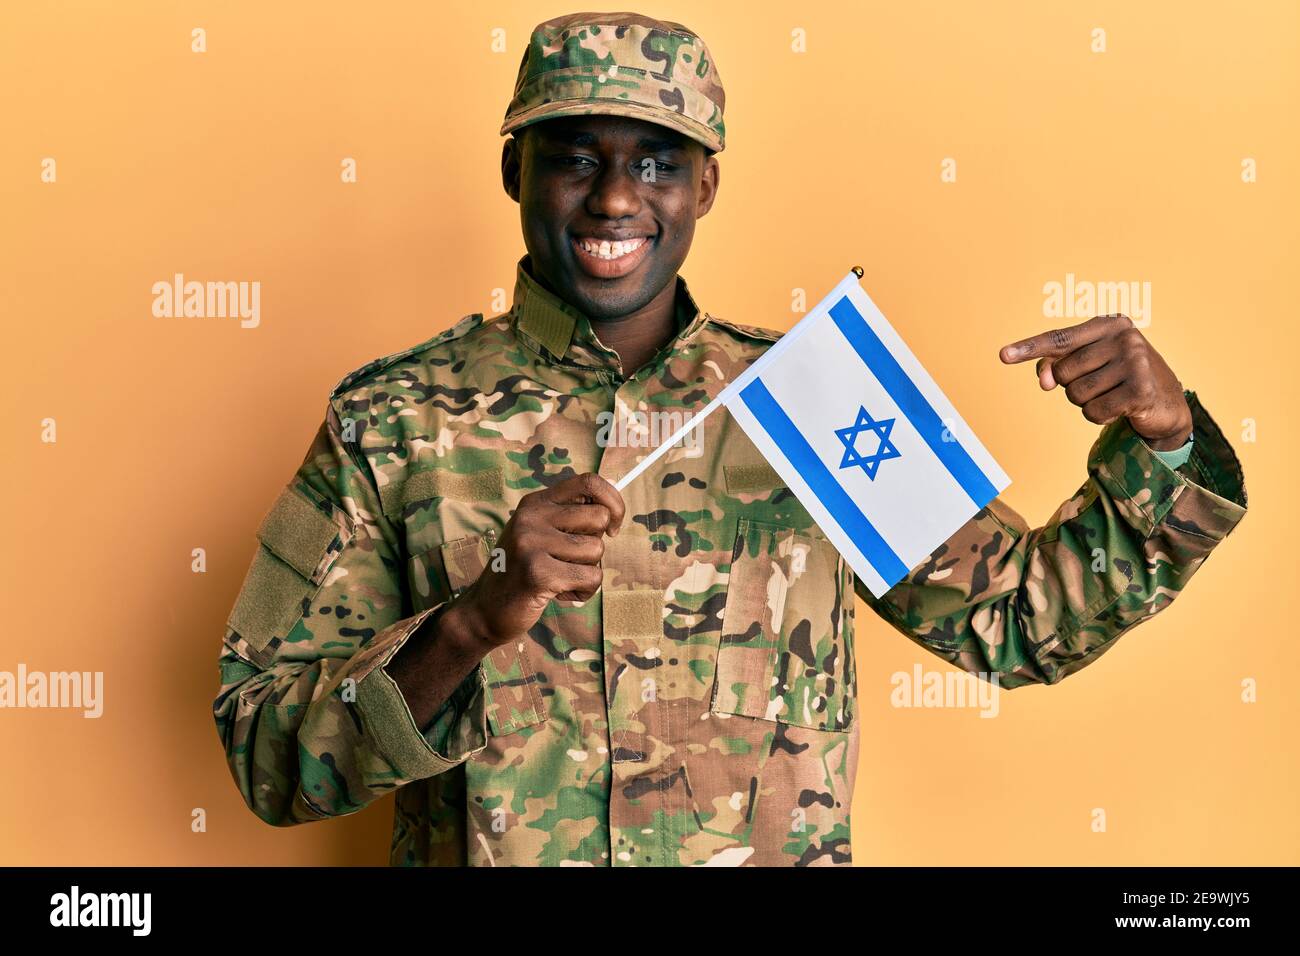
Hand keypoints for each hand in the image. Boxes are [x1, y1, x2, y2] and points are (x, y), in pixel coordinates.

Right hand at [450, 472, 624, 649]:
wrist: (483, 611)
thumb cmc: (522, 573)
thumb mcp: (539, 535)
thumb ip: (569, 520)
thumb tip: (612, 510)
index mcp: (535, 503)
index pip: (589, 482)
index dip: (613, 501)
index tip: (611, 527)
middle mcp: (531, 517)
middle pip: (599, 517)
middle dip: (595, 545)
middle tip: (570, 561)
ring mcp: (532, 543)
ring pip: (596, 550)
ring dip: (587, 572)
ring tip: (559, 579)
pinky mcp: (539, 573)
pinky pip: (591, 578)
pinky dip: (583, 591)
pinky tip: (558, 593)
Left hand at [999, 314, 1192, 449]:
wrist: (1164, 402)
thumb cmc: (1117, 377)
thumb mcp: (1086, 366)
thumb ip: (1055, 366)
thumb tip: (1044, 380)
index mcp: (1109, 324)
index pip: (1059, 338)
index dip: (1029, 348)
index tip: (1002, 356)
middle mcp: (1124, 337)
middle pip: (1063, 372)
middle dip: (1071, 386)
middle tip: (1100, 384)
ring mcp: (1136, 362)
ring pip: (1075, 395)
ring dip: (1086, 403)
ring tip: (1111, 395)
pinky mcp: (1141, 390)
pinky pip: (1093, 412)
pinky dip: (1099, 417)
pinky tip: (1120, 409)